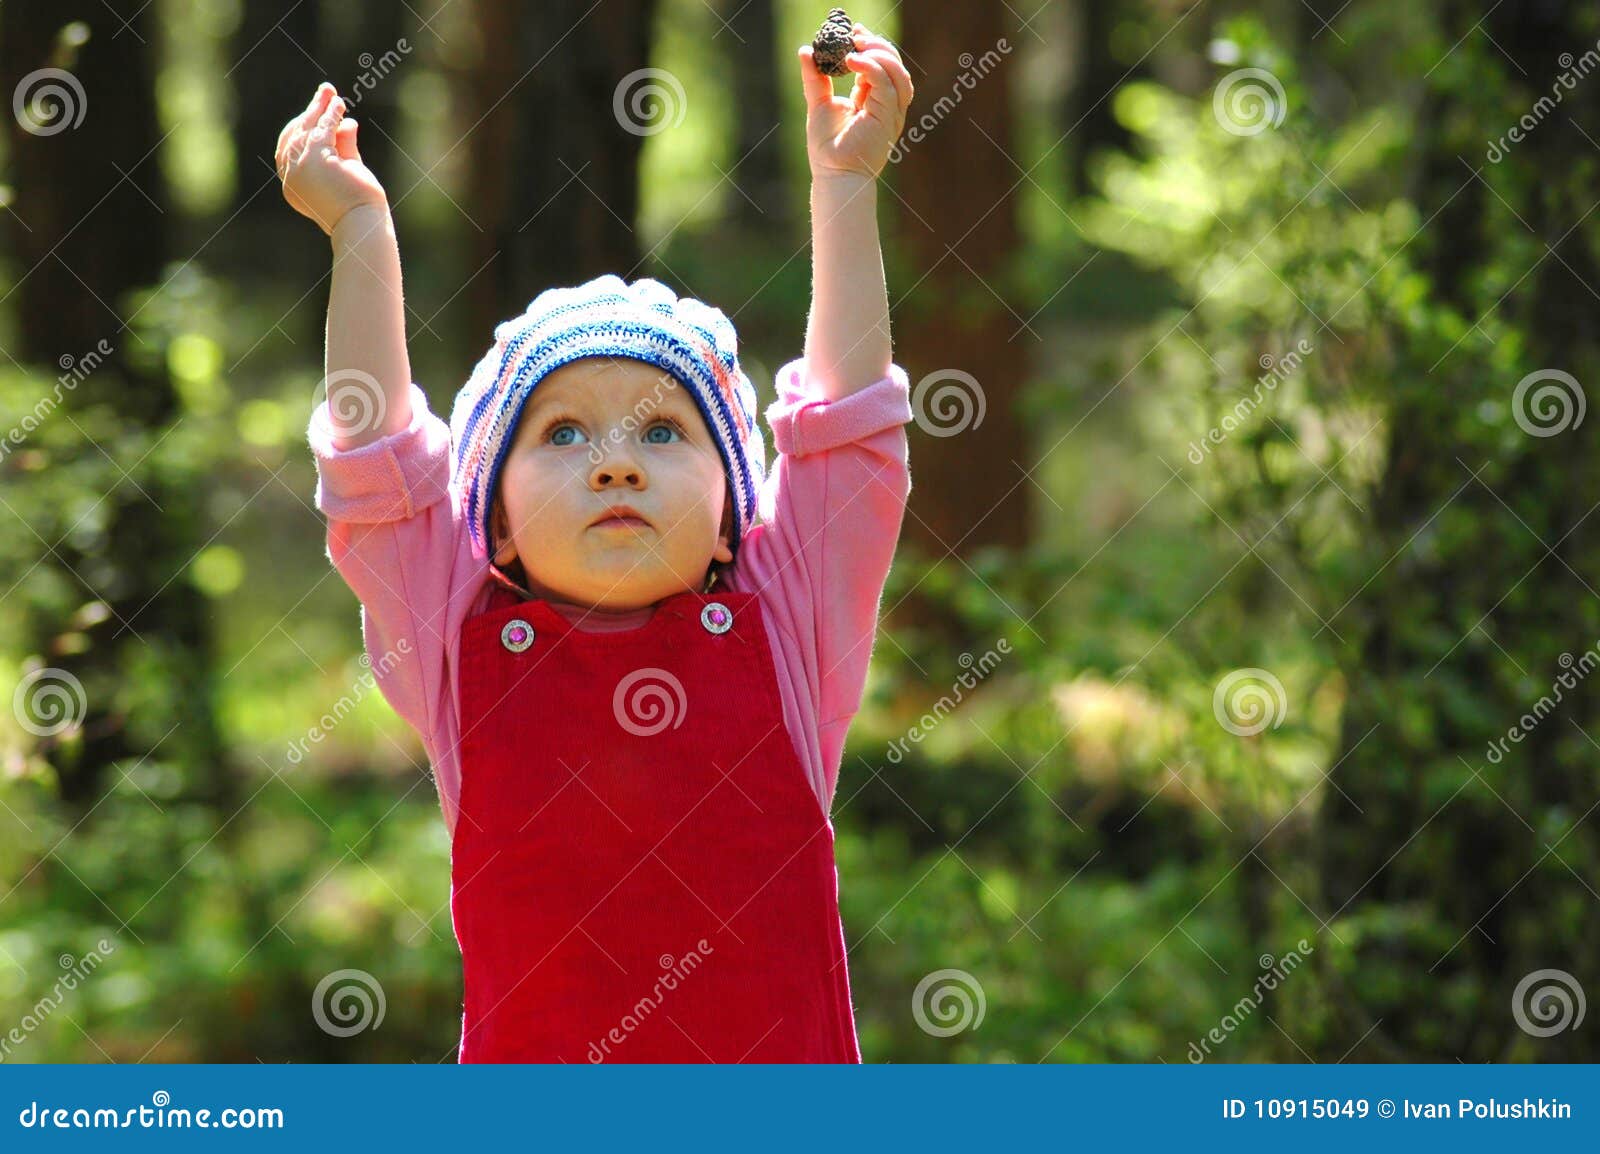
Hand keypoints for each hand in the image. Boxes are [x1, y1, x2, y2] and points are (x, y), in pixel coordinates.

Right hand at [275, 82, 388, 236]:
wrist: (363, 226)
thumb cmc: (359, 208)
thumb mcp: (347, 173)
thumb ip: (344, 148)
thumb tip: (348, 122)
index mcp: (293, 187)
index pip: (289, 151)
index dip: (301, 129)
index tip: (316, 114)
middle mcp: (291, 178)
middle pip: (295, 137)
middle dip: (310, 113)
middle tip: (324, 92)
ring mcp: (301, 169)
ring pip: (307, 131)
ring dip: (320, 109)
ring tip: (332, 94)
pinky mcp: (316, 160)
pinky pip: (322, 130)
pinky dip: (331, 115)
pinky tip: (339, 105)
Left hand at [799, 23, 913, 181]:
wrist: (833, 174)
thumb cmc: (827, 147)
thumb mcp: (819, 103)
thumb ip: (815, 78)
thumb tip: (806, 50)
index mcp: (875, 100)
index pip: (883, 66)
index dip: (872, 46)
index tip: (854, 32)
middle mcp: (888, 106)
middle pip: (895, 65)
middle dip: (878, 45)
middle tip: (856, 35)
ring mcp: (891, 113)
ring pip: (898, 73)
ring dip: (880, 54)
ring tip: (855, 48)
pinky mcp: (888, 118)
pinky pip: (887, 85)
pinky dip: (872, 68)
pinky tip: (853, 61)